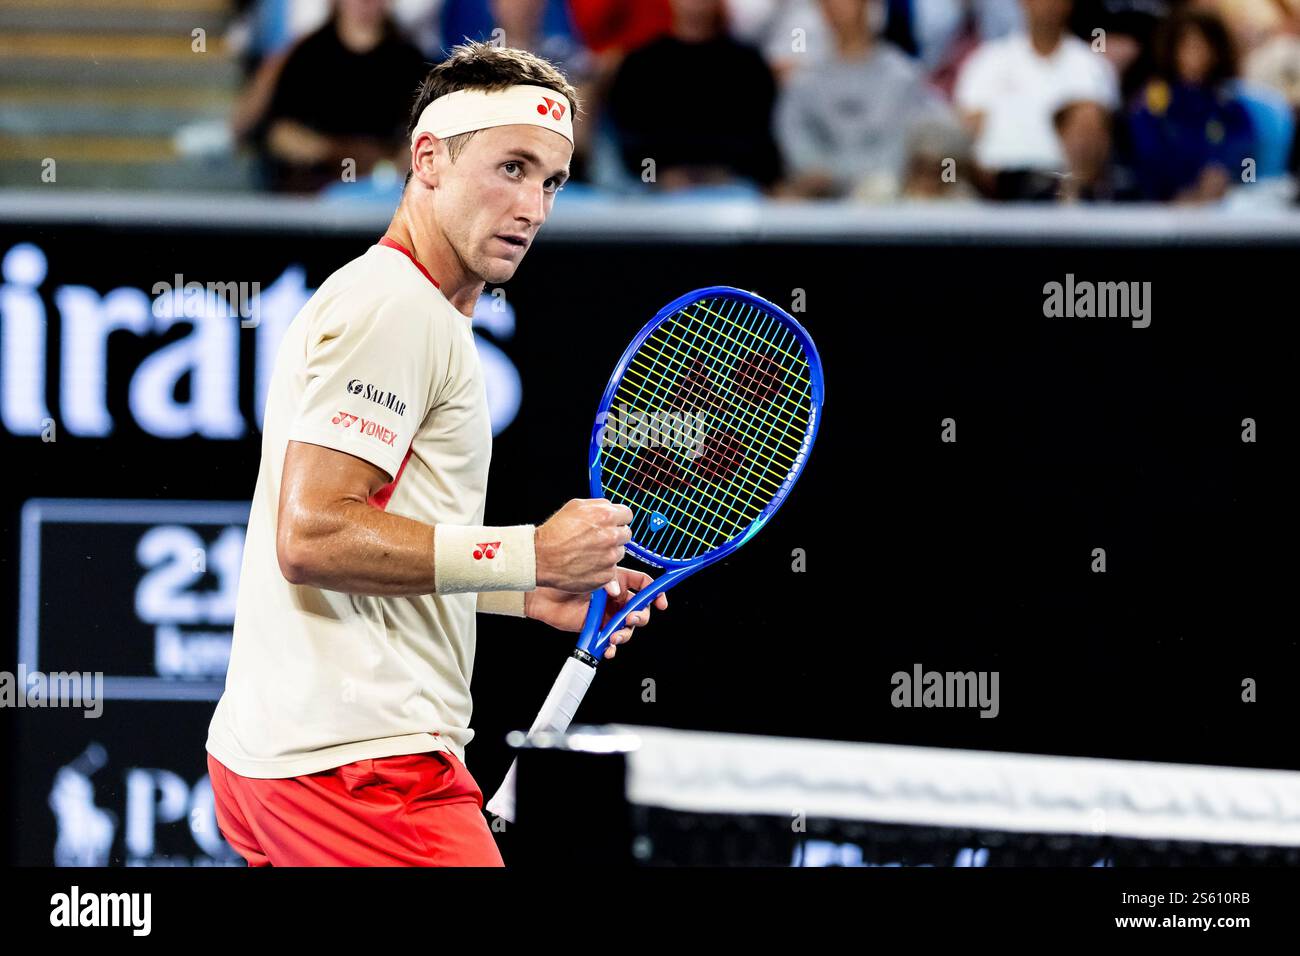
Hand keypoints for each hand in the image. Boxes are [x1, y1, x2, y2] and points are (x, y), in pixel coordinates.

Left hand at [524, 567, 668, 659]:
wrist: (544, 595)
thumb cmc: (565, 578)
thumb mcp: (592, 575)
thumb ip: (609, 582)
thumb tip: (618, 594)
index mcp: (619, 582)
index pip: (644, 586)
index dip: (656, 594)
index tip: (661, 603)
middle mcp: (616, 600)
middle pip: (640, 611)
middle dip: (640, 617)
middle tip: (630, 619)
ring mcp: (607, 616)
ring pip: (627, 629)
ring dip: (625, 635)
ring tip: (614, 636)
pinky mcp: (597, 630)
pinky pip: (610, 642)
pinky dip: (612, 648)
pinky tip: (608, 649)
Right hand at [535, 498, 632, 592]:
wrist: (541, 557)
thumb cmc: (554, 533)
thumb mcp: (575, 506)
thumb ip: (598, 506)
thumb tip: (611, 508)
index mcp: (606, 516)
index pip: (628, 515)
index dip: (619, 519)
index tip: (613, 524)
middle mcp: (611, 536)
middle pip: (626, 534)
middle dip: (615, 535)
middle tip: (598, 539)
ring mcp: (610, 557)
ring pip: (619, 553)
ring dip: (609, 552)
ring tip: (588, 552)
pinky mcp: (606, 575)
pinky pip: (612, 570)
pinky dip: (602, 568)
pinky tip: (587, 564)